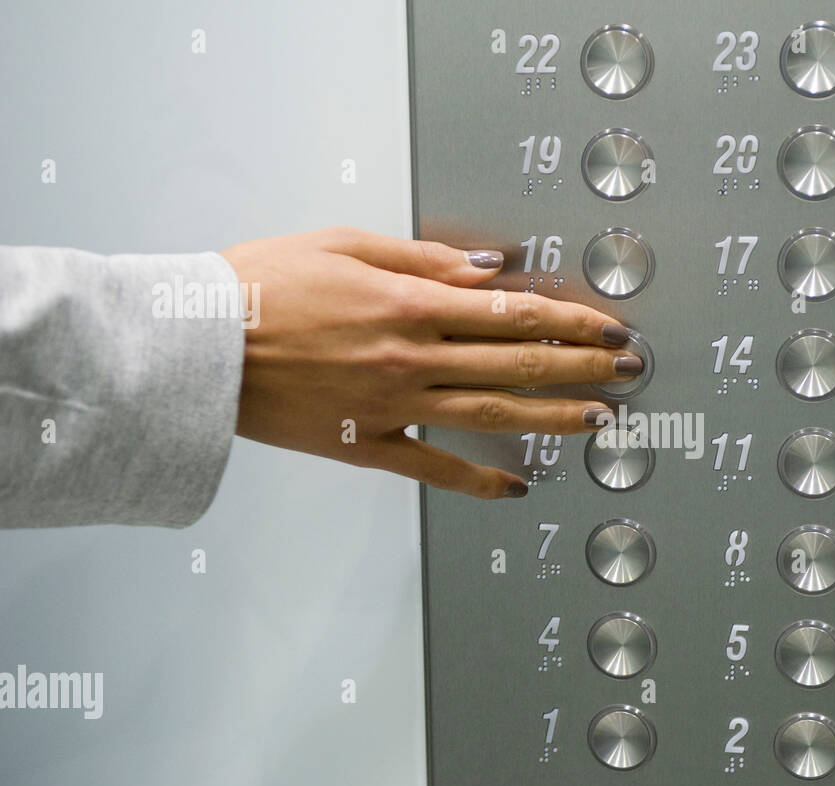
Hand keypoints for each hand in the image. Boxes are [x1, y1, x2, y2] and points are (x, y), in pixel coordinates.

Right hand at [221, 227, 638, 497]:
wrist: (197, 345)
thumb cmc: (261, 286)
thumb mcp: (343, 245)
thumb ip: (423, 261)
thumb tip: (487, 271)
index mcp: (408, 305)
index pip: (512, 313)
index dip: (571, 320)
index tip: (609, 325)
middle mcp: (411, 358)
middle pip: (518, 362)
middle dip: (583, 365)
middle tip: (630, 368)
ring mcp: (394, 406)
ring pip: (493, 413)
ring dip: (554, 416)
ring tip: (602, 419)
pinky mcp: (369, 445)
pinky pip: (436, 468)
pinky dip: (480, 479)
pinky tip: (517, 485)